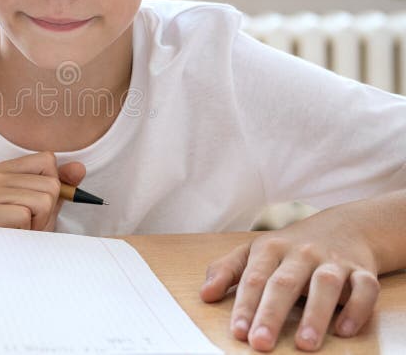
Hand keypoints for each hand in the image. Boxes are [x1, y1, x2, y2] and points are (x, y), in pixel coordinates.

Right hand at [0, 151, 85, 230]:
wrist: (4, 265)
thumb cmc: (22, 232)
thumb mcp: (46, 206)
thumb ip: (62, 184)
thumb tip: (79, 168)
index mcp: (5, 169)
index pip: (47, 160)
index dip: (52, 187)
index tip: (36, 206)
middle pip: (50, 184)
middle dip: (47, 210)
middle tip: (29, 223)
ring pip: (42, 200)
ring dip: (38, 222)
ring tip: (22, 230)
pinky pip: (23, 214)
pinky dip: (26, 230)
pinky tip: (13, 236)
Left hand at [200, 207, 379, 351]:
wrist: (344, 226)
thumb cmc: (290, 248)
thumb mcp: (255, 252)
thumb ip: (228, 271)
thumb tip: (205, 294)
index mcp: (270, 248)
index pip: (254, 278)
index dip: (245, 306)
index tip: (238, 331)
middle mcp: (301, 253)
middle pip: (284, 283)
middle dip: (271, 314)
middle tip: (261, 343)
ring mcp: (332, 261)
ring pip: (325, 285)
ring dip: (315, 315)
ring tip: (304, 344)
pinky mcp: (362, 271)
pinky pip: (364, 288)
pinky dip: (356, 308)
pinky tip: (343, 330)